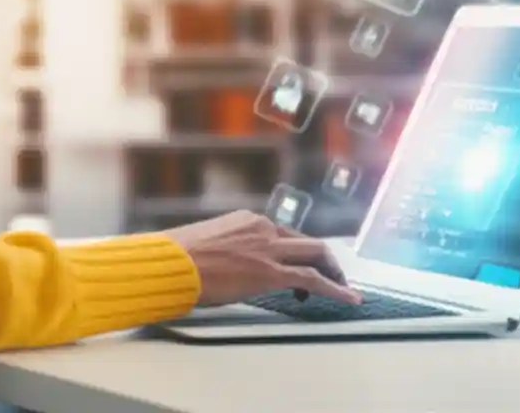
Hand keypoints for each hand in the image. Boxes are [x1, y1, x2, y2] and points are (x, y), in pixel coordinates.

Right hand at [162, 210, 362, 306]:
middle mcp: (264, 228)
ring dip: (333, 272)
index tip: (298, 267)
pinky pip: (312, 278)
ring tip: (343, 290)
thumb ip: (229, 249)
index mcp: (248, 221)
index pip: (284, 235)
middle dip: (325, 259)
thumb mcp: (209, 244)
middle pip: (307, 242)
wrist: (170, 264)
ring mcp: (270, 248)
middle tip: (334, 276)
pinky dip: (335, 289)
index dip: (296, 253)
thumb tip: (231, 265)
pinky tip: (348, 299)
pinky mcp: (272, 272)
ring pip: (316, 255)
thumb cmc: (178, 259)